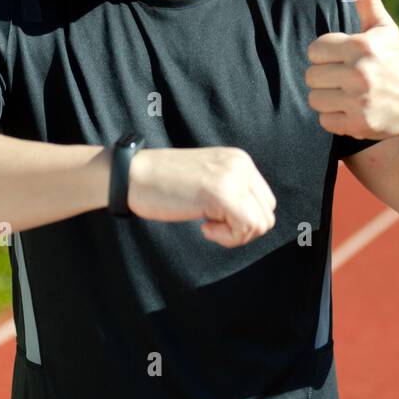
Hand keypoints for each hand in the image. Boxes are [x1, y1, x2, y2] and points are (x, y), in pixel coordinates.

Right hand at [126, 146, 276, 247]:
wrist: (131, 175)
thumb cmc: (163, 184)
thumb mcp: (207, 180)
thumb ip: (232, 191)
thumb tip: (254, 221)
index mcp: (240, 161)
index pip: (265, 201)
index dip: (244, 219)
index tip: (215, 218)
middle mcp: (241, 165)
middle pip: (266, 214)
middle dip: (242, 230)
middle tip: (212, 225)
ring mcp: (233, 177)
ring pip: (260, 223)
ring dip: (234, 235)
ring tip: (207, 225)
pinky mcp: (222, 193)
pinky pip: (246, 227)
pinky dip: (227, 237)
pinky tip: (203, 227)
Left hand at [305, 0, 398, 140]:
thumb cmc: (397, 63)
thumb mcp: (385, 29)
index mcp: (363, 46)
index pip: (315, 49)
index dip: (325, 54)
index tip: (341, 58)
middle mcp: (360, 73)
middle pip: (311, 75)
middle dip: (325, 76)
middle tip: (344, 78)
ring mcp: (359, 101)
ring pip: (314, 98)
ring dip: (327, 98)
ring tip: (346, 94)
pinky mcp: (359, 124)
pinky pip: (324, 120)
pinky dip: (334, 118)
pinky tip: (351, 110)